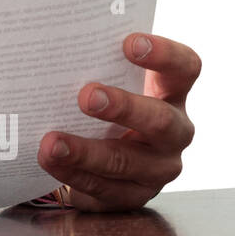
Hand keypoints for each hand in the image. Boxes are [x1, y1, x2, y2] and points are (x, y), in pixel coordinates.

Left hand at [37, 32, 199, 211]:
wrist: (98, 156)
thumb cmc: (104, 104)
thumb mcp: (108, 81)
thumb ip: (95, 62)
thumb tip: (51, 40)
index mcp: (171, 93)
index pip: (185, 69)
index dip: (164, 55)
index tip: (130, 43)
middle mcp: (174, 132)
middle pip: (161, 121)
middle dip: (123, 108)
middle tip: (86, 96)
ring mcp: (156, 169)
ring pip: (126, 163)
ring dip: (86, 152)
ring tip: (51, 142)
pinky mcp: (131, 195)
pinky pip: (103, 190)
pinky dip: (73, 175)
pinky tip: (50, 162)